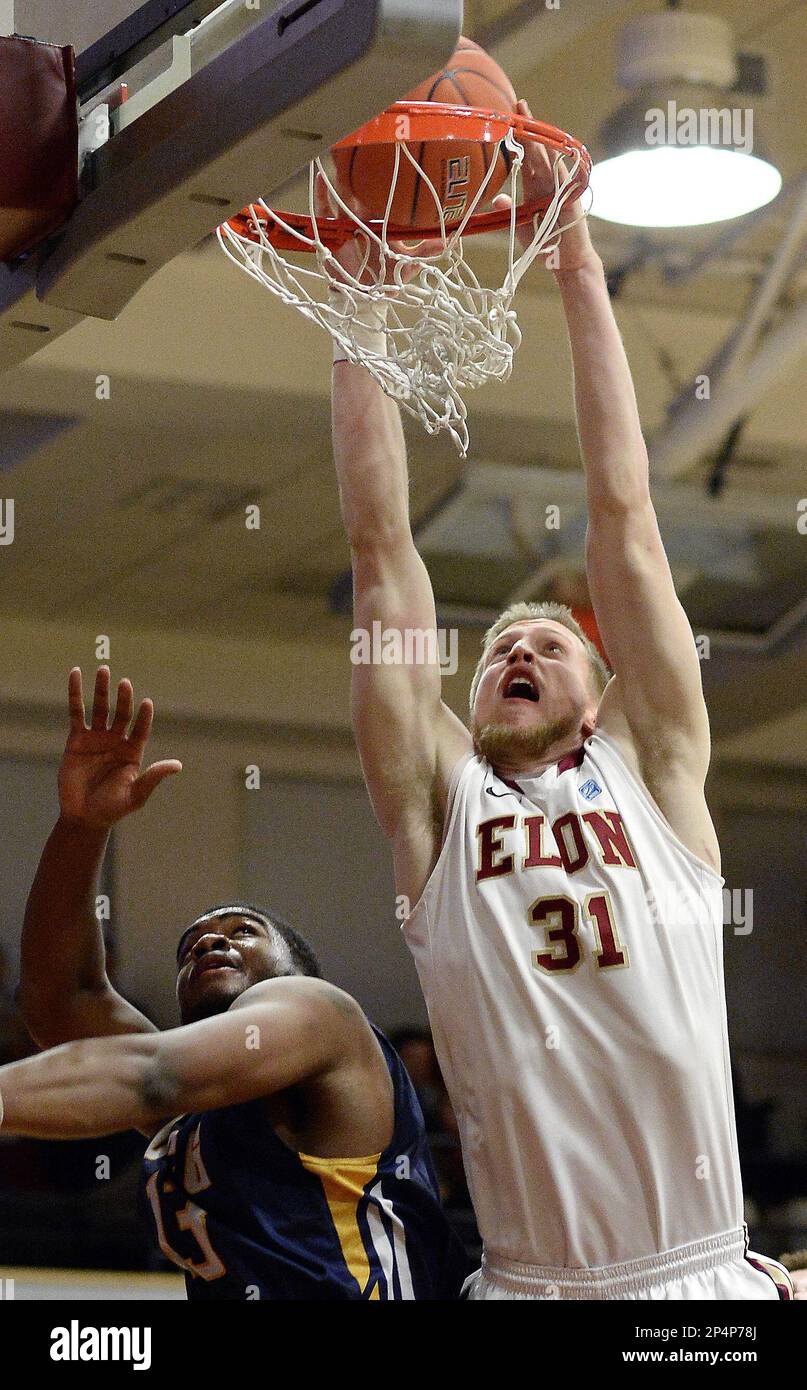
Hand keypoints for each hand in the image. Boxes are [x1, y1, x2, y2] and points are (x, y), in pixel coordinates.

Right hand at [59, 667, 181, 829]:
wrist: (83, 816)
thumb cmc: (112, 808)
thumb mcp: (135, 795)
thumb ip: (153, 778)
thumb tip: (178, 765)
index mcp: (134, 751)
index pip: (141, 729)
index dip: (144, 717)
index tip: (147, 703)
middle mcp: (118, 740)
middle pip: (122, 713)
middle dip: (123, 698)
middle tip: (124, 682)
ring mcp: (97, 737)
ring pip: (101, 708)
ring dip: (102, 689)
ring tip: (104, 669)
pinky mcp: (77, 738)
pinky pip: (76, 712)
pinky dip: (76, 694)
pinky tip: (76, 674)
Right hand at [314, 173, 442, 290]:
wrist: (364, 297)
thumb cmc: (386, 279)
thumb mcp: (410, 264)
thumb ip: (428, 250)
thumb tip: (453, 239)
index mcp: (384, 223)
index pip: (387, 199)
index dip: (391, 183)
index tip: (398, 162)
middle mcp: (365, 219)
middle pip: (364, 193)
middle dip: (367, 177)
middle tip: (371, 155)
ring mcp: (348, 224)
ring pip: (344, 198)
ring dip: (344, 182)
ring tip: (345, 164)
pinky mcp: (333, 233)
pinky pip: (325, 212)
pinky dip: (322, 196)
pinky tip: (321, 179)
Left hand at [493, 99, 596, 270]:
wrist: (566, 261)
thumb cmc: (544, 245)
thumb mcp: (521, 226)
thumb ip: (509, 211)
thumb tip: (496, 199)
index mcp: (535, 186)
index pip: (526, 156)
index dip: (519, 136)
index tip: (511, 115)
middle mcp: (548, 183)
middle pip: (538, 151)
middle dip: (530, 129)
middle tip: (520, 104)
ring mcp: (560, 191)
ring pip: (549, 162)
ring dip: (542, 144)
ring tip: (532, 125)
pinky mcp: (570, 203)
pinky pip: (564, 184)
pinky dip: (559, 171)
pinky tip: (553, 156)